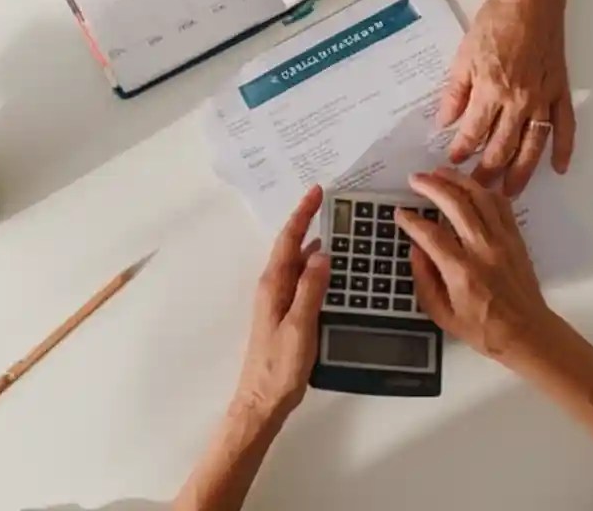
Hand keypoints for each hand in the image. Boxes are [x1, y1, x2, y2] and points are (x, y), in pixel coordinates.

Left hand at [232, 186, 328, 420]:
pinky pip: (299, 279)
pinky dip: (312, 265)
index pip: (288, 240)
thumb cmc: (280, 367)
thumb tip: (321, 254)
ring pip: (295, 262)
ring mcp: (276, 301)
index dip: (302, 214)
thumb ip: (311, 290)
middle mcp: (272, 288)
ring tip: (331, 227)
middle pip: (290, 246)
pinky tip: (325, 267)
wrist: (262, 401)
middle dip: (306, 222)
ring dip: (310, 242)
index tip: (316, 191)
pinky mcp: (283, 314)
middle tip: (326, 201)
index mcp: (273, 286)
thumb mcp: (300, 326)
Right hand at [395, 168, 555, 362]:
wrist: (527, 333)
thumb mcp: (442, 315)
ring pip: (480, 196)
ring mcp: (503, 241)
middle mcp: (484, 251)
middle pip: (456, 204)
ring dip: (458, 180)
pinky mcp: (515, 238)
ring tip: (439, 172)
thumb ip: (424, 280)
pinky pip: (501, 205)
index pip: (431, 234)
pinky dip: (484, 190)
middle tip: (416, 180)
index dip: (412, 220)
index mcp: (462, 272)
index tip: (401, 214)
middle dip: (432, 186)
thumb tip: (416, 250)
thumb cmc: (485, 329)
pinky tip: (470, 186)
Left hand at [439, 0, 575, 195]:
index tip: (451, 165)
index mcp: (491, 90)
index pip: (473, 133)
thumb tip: (445, 121)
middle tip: (476, 190)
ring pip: (532, 146)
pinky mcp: (560, 91)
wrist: (531, 0)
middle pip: (502, 148)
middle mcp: (518, 101)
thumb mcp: (463, 56)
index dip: (460, 153)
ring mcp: (543, 98)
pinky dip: (563, 149)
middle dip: (487, 173)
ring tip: (510, 193)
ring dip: (521, 173)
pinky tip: (558, 168)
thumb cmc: (495, 22)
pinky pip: (565, 126)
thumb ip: (455, 92)